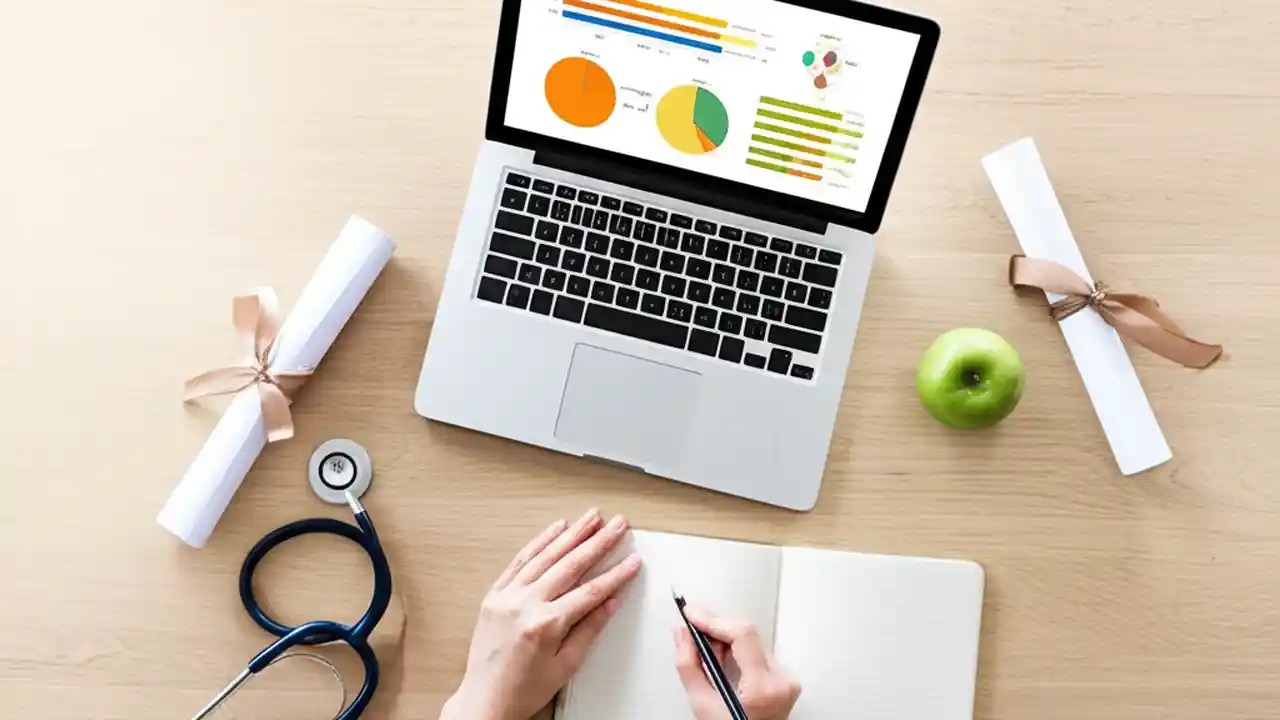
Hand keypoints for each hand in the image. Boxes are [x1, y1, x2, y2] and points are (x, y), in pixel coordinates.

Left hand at [441, 509, 641, 719]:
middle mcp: (524, 605)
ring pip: (545, 556)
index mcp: (545, 625)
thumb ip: (589, 628)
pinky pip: (519, 561)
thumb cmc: (524, 690)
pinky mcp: (494, 595)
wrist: (485, 701)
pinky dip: (539, 542)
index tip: (633, 561)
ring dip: (572, 534)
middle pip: (570, 565)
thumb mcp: (566, 665)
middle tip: (618, 525)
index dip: (615, 575)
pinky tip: (556, 528)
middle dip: (598, 542)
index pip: (590, 592)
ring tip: (592, 517)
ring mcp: (506, 597)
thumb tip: (611, 601)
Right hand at [674, 605, 801, 719]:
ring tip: (709, 655)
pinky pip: (759, 652)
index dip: (714, 620)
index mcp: (762, 688)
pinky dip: (739, 652)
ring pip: (752, 641)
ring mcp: (787, 679)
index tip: (693, 614)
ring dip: (727, 641)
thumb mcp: (702, 705)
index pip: (742, 635)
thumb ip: (689, 665)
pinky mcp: (786, 679)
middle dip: (717, 630)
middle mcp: (781, 680)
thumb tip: (682, 634)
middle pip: (747, 635)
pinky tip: (725, 661)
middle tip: (694, 633)